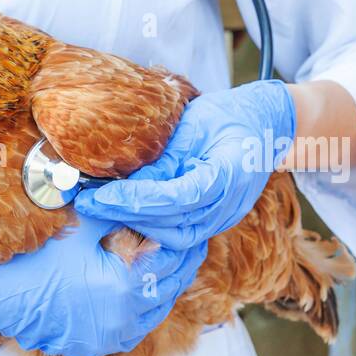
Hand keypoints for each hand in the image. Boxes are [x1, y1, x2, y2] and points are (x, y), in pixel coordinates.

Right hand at [0, 211, 207, 355]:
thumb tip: (150, 193)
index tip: (189, 218)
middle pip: (168, 287)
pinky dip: (141, 305)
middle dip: (179, 261)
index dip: (182, 236)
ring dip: (162, 285)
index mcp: (125, 289)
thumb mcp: (83, 222)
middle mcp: (123, 323)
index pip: (171, 260)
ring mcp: (107, 339)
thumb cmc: (33, 253)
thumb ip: (121, 210)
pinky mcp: (91, 346)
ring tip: (166, 258)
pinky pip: (132, 327)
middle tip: (187, 236)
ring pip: (153, 311)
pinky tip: (138, 285)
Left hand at [73, 79, 296, 248]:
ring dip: (139, 228)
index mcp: (228, 174)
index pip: (175, 198)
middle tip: (89, 204)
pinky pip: (183, 235)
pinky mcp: (216, 220)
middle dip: (128, 218)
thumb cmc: (228, 116)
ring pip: (178, 239)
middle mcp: (229, 205)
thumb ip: (164, 159)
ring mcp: (226, 217)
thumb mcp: (193, 126)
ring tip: (104, 211)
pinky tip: (127, 218)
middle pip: (175, 227)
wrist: (265, 124)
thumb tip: (124, 181)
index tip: (98, 195)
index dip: (134, 200)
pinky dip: (154, 229)